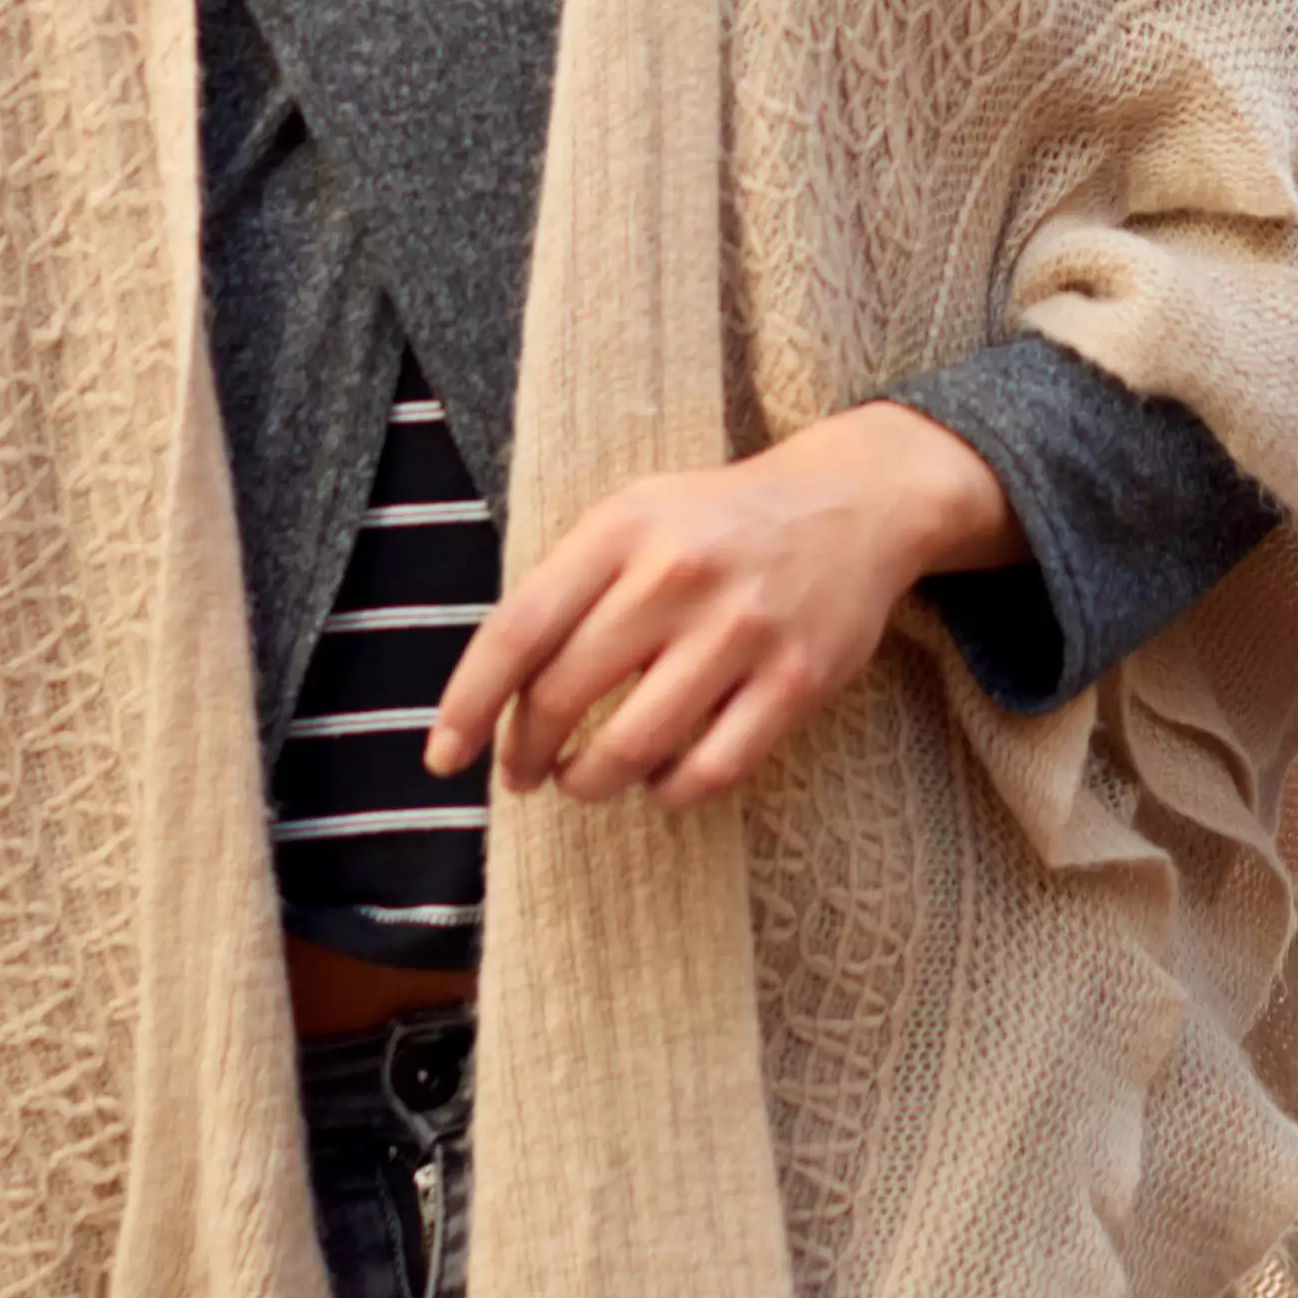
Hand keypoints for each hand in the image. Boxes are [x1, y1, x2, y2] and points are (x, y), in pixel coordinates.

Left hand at [429, 399, 1019, 809]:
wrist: (854, 503)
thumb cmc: (718, 524)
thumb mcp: (634, 516)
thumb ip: (568, 589)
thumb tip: (493, 696)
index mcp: (622, 527)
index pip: (517, 630)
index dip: (467, 704)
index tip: (443, 757)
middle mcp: (677, 574)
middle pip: (563, 695)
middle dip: (527, 753)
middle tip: (523, 772)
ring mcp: (742, 629)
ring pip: (631, 747)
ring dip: (590, 783)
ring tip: (585, 781)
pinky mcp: (797, 680)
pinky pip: (710, 771)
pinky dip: (669, 794)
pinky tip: (660, 783)